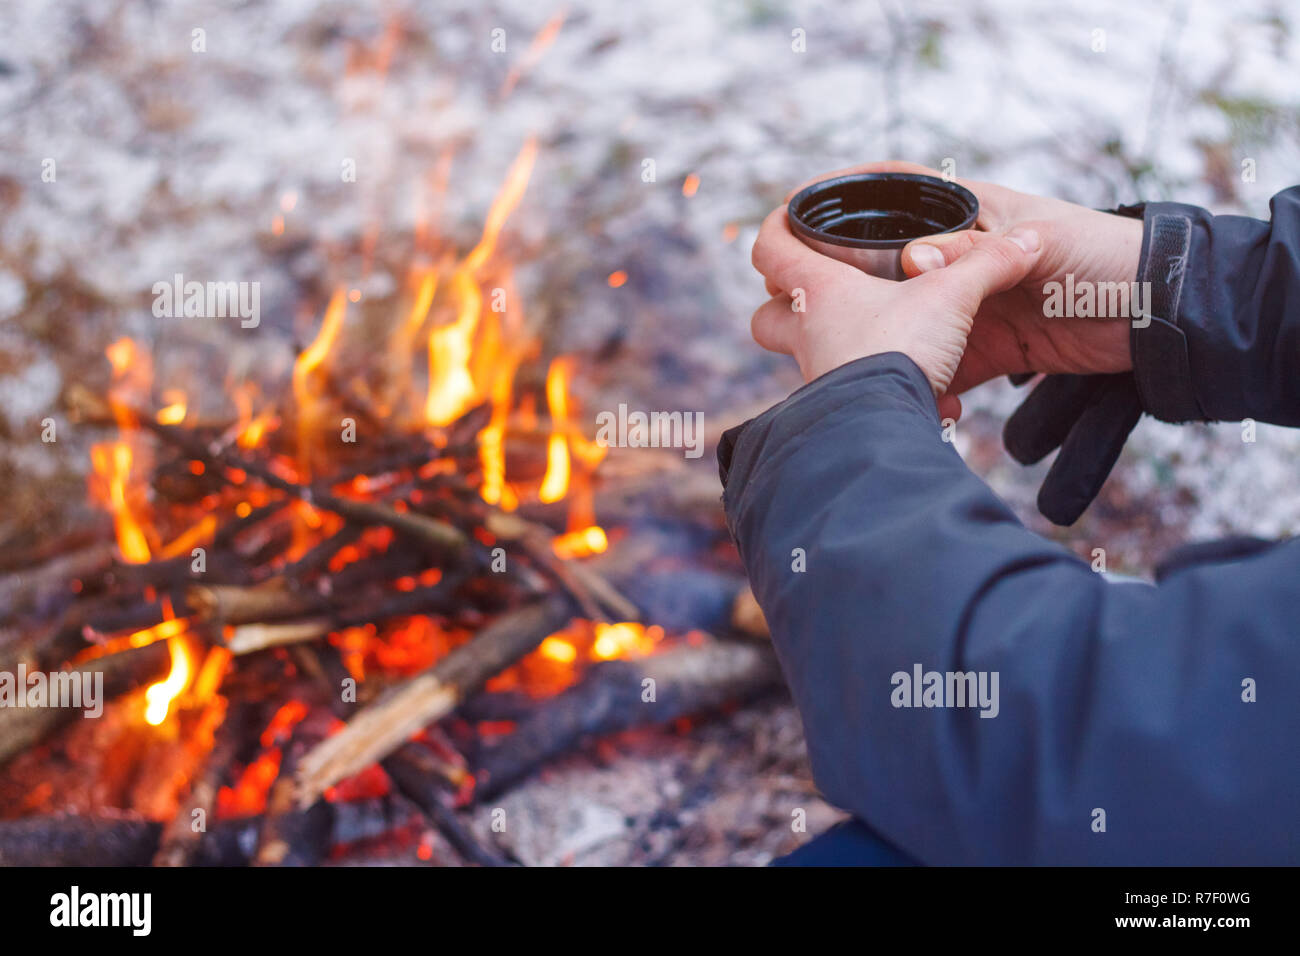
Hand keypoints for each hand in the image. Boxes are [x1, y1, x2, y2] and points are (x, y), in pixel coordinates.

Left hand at [750, 202, 1043, 419]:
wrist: (883, 429)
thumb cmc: (901, 350)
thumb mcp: (950, 297)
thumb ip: (987, 265)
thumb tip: (1029, 242)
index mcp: (819, 292)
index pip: (770, 247)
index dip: (777, 225)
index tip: (790, 215)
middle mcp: (808, 335)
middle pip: (767, 318)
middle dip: (783, 307)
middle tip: (821, 295)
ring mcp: (818, 379)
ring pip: (810, 362)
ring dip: (844, 354)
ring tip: (897, 351)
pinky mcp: (836, 415)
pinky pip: (853, 403)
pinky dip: (887, 400)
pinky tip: (935, 404)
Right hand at [776, 162, 1143, 409]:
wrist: (1159, 319)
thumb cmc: (1107, 258)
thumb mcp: (1043, 243)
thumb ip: (975, 253)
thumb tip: (912, 266)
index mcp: (969, 217)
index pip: (895, 197)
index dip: (846, 201)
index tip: (795, 215)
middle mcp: (956, 261)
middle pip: (880, 266)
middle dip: (840, 281)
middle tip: (798, 298)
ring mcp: (965, 308)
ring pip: (899, 321)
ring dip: (874, 339)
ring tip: (839, 355)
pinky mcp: (982, 351)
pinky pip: (935, 367)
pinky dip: (920, 383)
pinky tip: (907, 393)